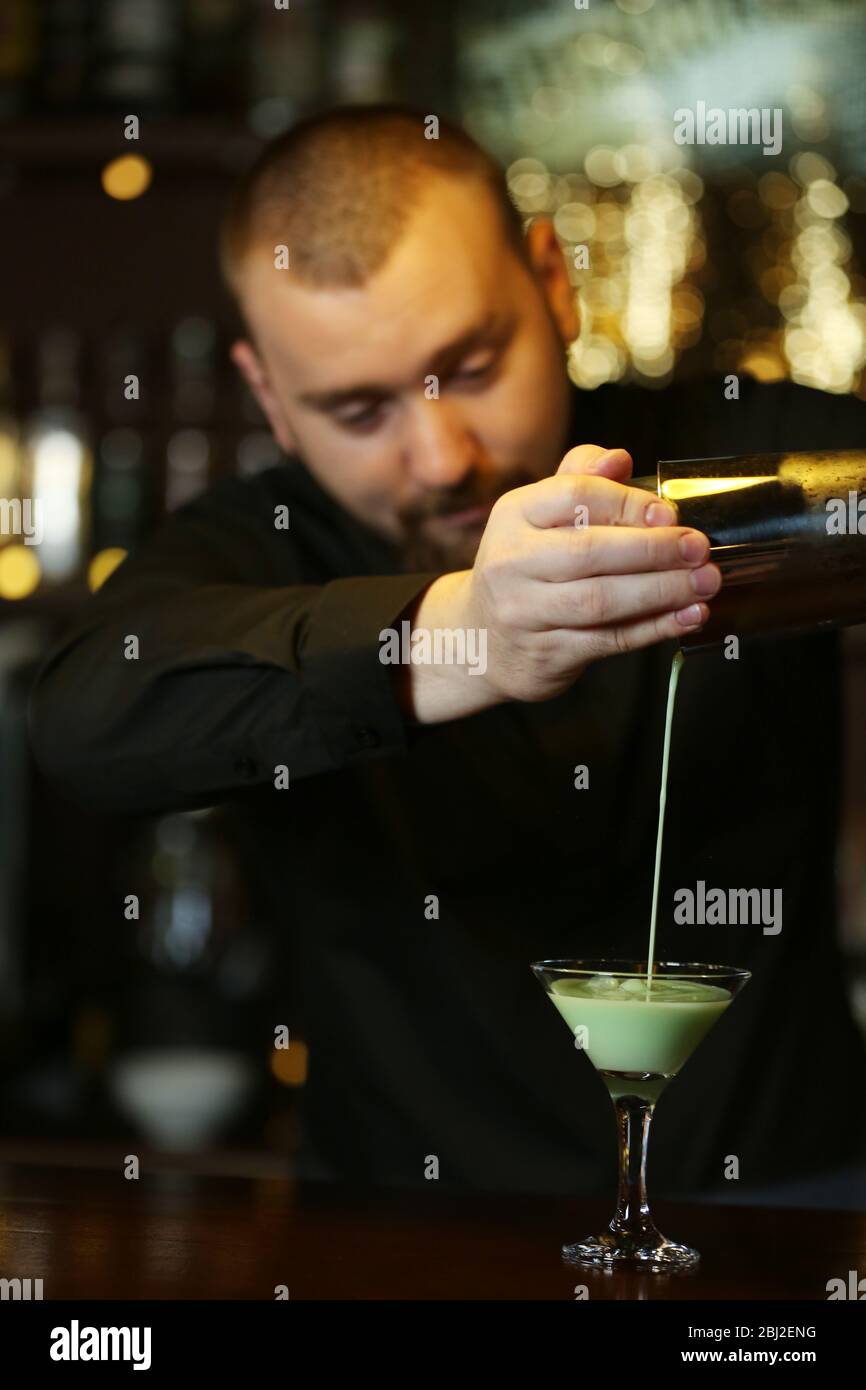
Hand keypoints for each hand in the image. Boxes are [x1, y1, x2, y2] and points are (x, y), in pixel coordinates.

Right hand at [408, 445, 719, 717]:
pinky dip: (654, 628)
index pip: (572, 495)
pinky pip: (609, 639)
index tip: (670, 513)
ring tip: (704, 582)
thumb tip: (618, 457)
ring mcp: (525, 613)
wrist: (480, 636)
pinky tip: (686, 616)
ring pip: (602, 601)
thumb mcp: (539, 516)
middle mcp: (512, 563)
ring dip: (662, 591)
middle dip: (653, 549)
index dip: (627, 502)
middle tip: (699, 547)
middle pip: (589, 551)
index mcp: (513, 515)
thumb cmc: (525, 567)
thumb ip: (580, 479)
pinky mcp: (546, 654)